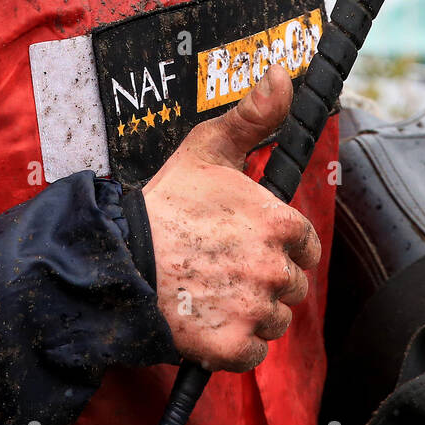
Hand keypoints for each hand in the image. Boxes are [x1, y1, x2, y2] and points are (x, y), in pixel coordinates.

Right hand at [141, 64, 321, 372]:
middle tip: (226, 262)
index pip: (305, 242)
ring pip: (276, 318)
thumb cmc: (166, 201)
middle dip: (266, 275)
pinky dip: (234, 342)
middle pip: (293, 283)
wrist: (120, 256)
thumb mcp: (210, 146)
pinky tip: (210, 315)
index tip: (252, 239)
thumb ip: (254, 114)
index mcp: (277, 222)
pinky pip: (253, 351)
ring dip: (253, 310)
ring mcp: (253, 310)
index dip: (280, 241)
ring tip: (216, 288)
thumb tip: (281, 74)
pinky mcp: (230, 346)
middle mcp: (273, 268)